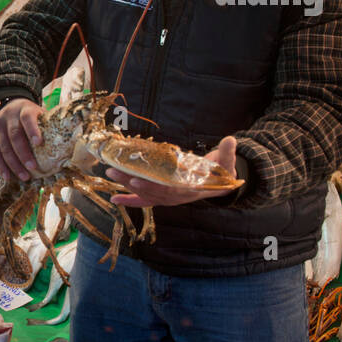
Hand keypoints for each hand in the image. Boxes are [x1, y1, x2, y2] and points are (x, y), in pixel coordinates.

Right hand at [0, 98, 43, 182]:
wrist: (10, 106)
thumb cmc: (31, 116)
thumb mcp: (39, 114)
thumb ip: (48, 126)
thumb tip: (69, 147)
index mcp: (24, 109)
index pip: (28, 118)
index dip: (32, 130)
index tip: (39, 143)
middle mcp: (9, 116)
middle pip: (14, 135)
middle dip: (23, 153)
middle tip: (33, 168)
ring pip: (4, 147)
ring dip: (14, 164)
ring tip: (24, 177)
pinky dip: (2, 166)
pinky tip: (8, 177)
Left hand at [108, 136, 238, 207]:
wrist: (219, 184)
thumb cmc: (221, 172)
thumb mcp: (228, 162)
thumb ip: (228, 153)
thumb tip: (231, 140)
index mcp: (191, 189)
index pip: (169, 190)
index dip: (153, 186)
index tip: (138, 180)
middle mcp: (177, 197)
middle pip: (151, 191)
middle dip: (131, 182)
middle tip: (113, 171)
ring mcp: (168, 198)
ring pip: (145, 194)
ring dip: (126, 185)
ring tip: (110, 174)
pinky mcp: (162, 197)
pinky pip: (144, 201)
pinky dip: (129, 200)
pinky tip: (114, 197)